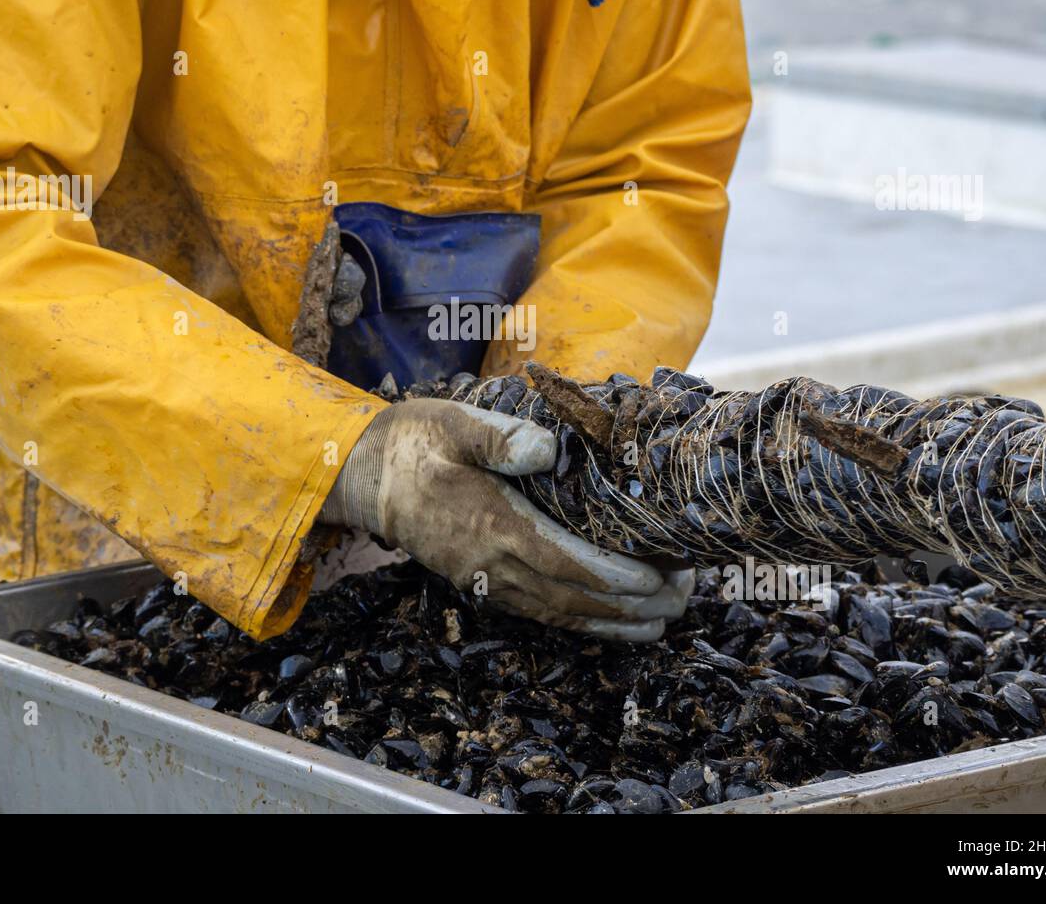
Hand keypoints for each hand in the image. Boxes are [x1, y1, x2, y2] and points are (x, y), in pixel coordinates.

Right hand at [319, 398, 691, 640]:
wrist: (362, 477)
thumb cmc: (413, 442)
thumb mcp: (452, 422)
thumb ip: (500, 437)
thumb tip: (548, 448)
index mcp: (490, 523)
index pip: (564, 563)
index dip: (615, 577)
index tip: (660, 579)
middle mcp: (491, 563)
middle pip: (572, 598)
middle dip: (631, 605)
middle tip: (683, 597)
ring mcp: (485, 579)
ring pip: (559, 614)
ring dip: (613, 622)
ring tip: (664, 619)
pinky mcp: (482, 583)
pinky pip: (539, 613)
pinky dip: (581, 623)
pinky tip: (612, 622)